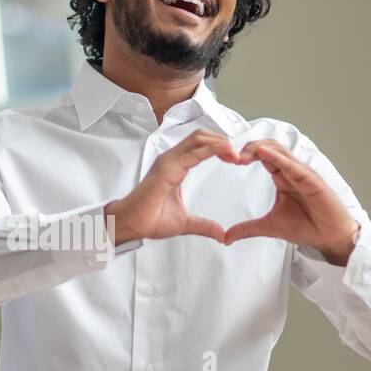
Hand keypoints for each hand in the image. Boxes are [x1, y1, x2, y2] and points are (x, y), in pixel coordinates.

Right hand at [104, 129, 242, 245]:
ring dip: (219, 142)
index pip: (199, 145)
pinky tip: (224, 152)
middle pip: (200, 136)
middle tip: (238, 154)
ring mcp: (168, 162)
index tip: (235, 158)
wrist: (131, 225)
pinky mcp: (166, 170)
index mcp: (175, 166)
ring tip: (234, 153)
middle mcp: (171, 159)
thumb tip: (222, 234)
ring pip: (197, 138)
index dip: (219, 147)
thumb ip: (204, 226)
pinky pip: (192, 154)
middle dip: (222, 140)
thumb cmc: (149, 219)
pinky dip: (211, 150)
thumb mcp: (185, 223)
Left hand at [224, 140, 358, 263]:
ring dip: (259, 148)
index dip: (244, 154)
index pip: (261, 156)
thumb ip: (247, 229)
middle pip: (268, 147)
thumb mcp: (269, 227)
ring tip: (242, 153)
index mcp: (281, 177)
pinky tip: (264, 154)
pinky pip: (293, 165)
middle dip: (248, 147)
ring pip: (279, 150)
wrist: (329, 237)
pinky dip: (278, 157)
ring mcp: (302, 173)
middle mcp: (291, 171)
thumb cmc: (306, 227)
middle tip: (230, 155)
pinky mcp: (311, 180)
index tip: (226, 159)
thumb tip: (226, 238)